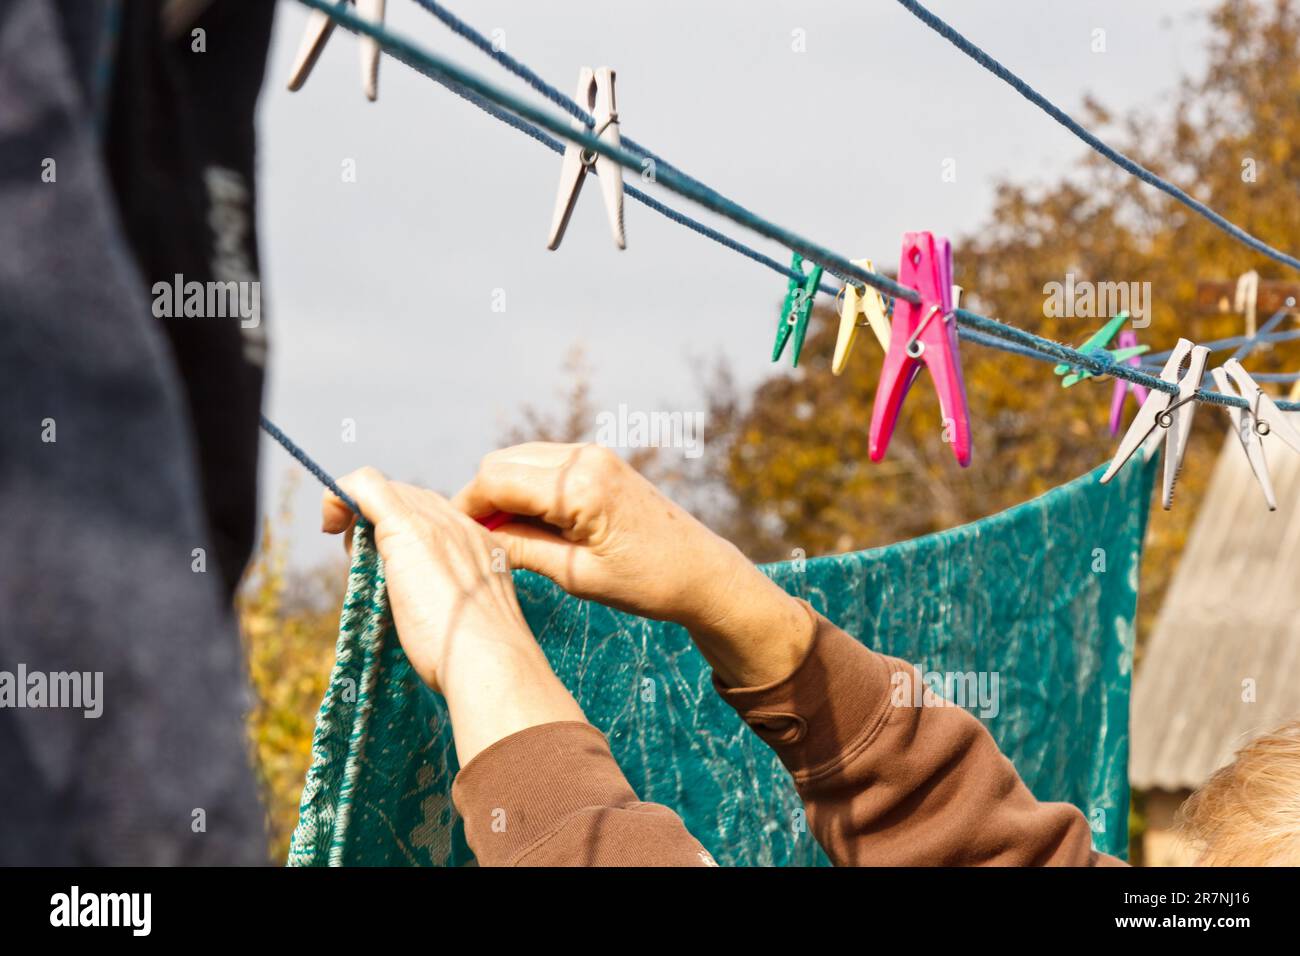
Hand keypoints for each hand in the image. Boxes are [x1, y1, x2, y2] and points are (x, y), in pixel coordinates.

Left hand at [321, 468, 536, 692]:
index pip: (435, 516)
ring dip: (362, 519)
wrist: (487, 658)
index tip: (390, 566)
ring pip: (388, 492)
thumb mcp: (467, 619)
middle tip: (368, 568)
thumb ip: (448, 599)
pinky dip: (340, 494)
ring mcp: (435, 523)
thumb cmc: (474, 657)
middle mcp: (460, 525)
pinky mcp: (405, 528)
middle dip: (380, 523)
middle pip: (409, 498)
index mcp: (480, 545)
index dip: (405, 531)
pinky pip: (366, 485)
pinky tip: (329, 522)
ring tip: (359, 563)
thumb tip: (414, 603)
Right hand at [452, 443, 812, 686]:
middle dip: (483, 499)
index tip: (455, 540)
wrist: (703, 571)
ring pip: (521, 460)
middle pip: (502, 463)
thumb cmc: (646, 582)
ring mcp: (594, 455)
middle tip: (479, 542)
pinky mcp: (599, 461)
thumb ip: (522, 550)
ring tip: (505, 537)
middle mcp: (584, 458)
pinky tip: (530, 524)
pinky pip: (545, 465)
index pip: (496, 480)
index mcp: (578, 485)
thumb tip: (476, 539)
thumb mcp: (576, 575)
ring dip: (504, 492)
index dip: (467, 509)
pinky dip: (527, 487)